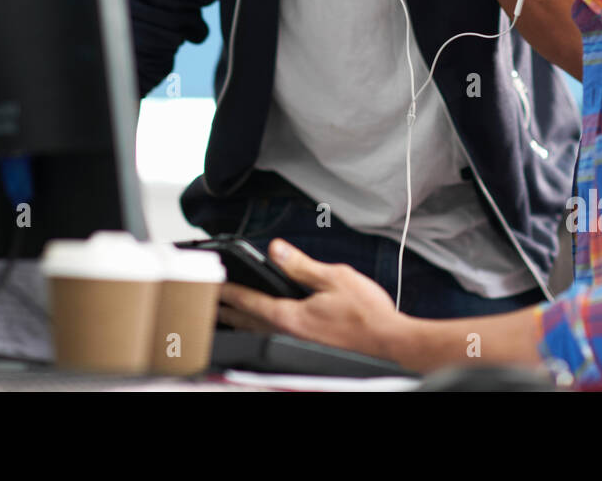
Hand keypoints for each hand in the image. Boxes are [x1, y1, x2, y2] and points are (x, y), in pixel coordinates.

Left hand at [218, 239, 405, 360]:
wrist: (391, 346)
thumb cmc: (368, 316)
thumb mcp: (335, 279)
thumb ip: (301, 265)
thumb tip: (276, 250)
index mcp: (290, 316)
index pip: (249, 301)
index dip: (228, 291)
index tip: (213, 284)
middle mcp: (288, 334)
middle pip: (247, 322)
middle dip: (227, 311)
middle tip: (210, 303)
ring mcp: (297, 345)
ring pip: (259, 334)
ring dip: (241, 324)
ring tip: (228, 317)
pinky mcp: (308, 351)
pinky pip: (274, 340)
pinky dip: (260, 333)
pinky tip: (265, 329)